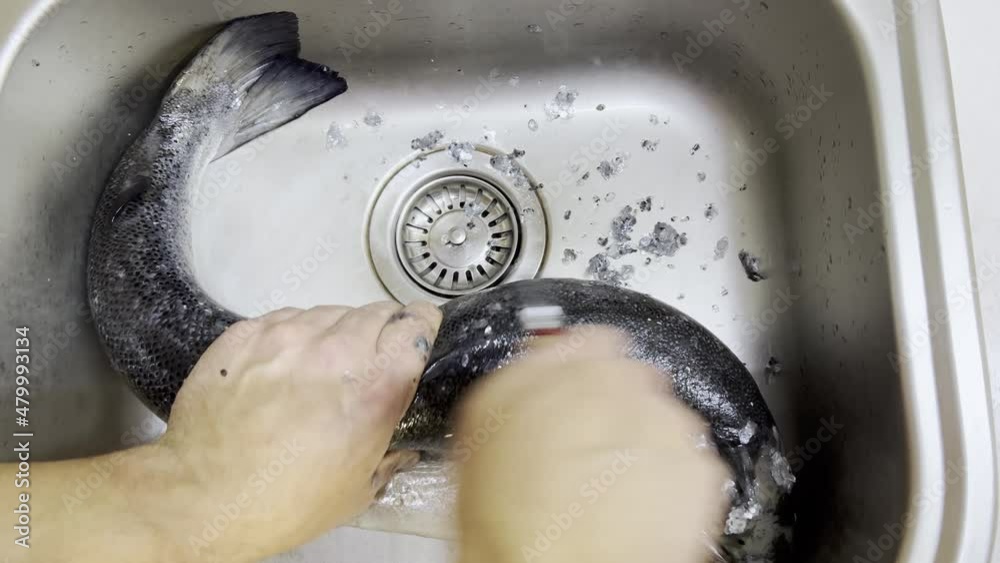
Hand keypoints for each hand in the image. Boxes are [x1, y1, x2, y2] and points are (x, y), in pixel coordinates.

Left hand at [161, 301, 441, 560]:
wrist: (204, 499)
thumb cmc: (284, 502)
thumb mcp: (358, 489)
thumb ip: (390, 457)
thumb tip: (403, 450)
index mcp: (374, 387)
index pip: (415, 322)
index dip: (420, 325)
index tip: (417, 332)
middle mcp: (334, 351)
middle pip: (374, 312)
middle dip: (379, 330)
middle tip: (365, 361)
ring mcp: (285, 337)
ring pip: (327, 312)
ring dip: (334, 332)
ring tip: (318, 368)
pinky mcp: (244, 335)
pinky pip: (283, 318)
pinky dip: (291, 336)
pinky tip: (282, 367)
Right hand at [454, 327, 729, 562]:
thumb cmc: (513, 514)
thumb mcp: (485, 421)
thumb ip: (524, 371)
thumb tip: (545, 351)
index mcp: (576, 361)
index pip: (594, 338)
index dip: (579, 373)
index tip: (571, 397)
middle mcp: (631, 384)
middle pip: (631, 381)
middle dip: (612, 411)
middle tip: (582, 454)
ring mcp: (671, 427)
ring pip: (661, 421)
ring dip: (641, 446)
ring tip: (605, 490)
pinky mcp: (701, 472)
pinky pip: (687, 464)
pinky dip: (667, 482)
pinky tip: (632, 507)